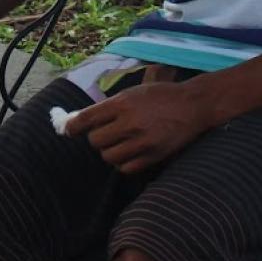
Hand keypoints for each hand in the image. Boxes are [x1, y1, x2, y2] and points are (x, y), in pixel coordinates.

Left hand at [65, 80, 210, 174]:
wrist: (194, 105)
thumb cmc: (161, 95)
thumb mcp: (134, 91)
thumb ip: (109, 106)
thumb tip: (81, 119)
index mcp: (123, 103)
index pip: (87, 118)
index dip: (73, 126)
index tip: (68, 129)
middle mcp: (130, 122)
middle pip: (95, 141)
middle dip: (96, 138)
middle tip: (104, 134)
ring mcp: (142, 141)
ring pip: (108, 156)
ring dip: (109, 151)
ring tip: (119, 143)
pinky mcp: (153, 156)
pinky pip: (125, 168)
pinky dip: (123, 163)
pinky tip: (130, 153)